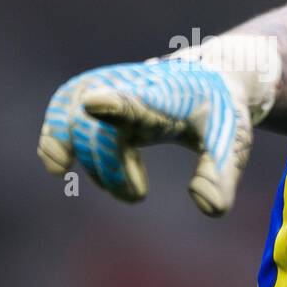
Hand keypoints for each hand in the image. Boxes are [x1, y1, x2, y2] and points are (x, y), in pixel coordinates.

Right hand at [37, 58, 254, 216]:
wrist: (209, 80)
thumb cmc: (219, 113)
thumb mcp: (233, 142)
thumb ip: (221, 175)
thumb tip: (206, 206)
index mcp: (167, 94)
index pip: (137, 96)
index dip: (115, 101)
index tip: (95, 104)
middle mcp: (131, 87)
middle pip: (94, 121)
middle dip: (108, 168)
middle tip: (139, 194)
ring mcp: (110, 90)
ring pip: (69, 114)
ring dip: (84, 159)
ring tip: (123, 188)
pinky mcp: (97, 100)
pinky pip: (61, 111)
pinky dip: (54, 137)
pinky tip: (59, 166)